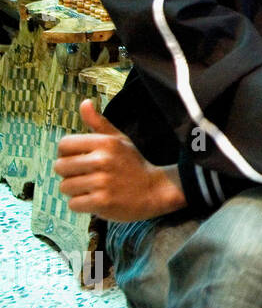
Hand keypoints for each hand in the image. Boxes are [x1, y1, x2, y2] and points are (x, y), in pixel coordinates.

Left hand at [54, 100, 186, 220]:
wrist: (155, 191)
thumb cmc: (133, 164)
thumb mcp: (119, 140)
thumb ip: (99, 123)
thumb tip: (84, 102)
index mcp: (106, 143)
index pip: (64, 145)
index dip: (67, 154)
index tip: (80, 159)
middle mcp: (103, 160)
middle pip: (60, 167)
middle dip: (69, 173)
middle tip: (87, 176)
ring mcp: (102, 182)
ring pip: (65, 187)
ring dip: (76, 190)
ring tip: (93, 188)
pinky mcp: (102, 202)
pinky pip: (73, 204)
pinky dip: (82, 205)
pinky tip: (96, 200)